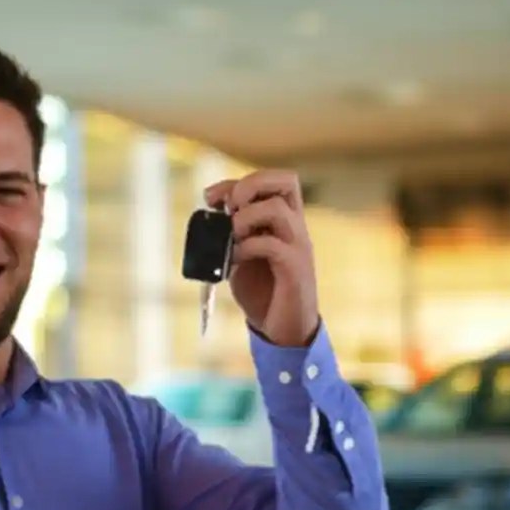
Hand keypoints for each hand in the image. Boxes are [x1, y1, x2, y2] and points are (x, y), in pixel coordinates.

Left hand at [204, 170, 319, 346]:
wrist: (284, 330)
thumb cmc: (263, 291)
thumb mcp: (241, 255)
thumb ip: (232, 234)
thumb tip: (211, 214)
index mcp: (284, 220)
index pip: (272, 180)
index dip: (238, 181)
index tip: (210, 197)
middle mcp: (295, 227)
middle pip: (286, 180)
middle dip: (251, 185)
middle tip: (230, 207)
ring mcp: (298, 246)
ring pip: (277, 209)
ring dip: (245, 218)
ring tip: (232, 237)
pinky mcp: (295, 269)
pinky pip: (272, 245)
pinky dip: (246, 247)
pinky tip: (234, 260)